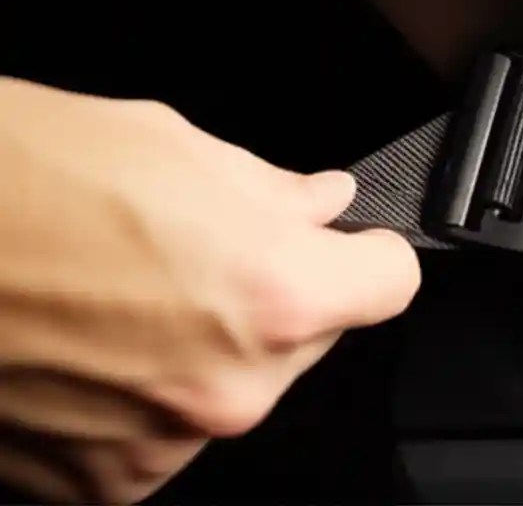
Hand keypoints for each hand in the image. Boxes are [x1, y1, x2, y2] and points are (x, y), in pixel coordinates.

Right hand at [0, 78, 419, 502]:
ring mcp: (166, 446)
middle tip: (198, 251)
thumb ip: (270, 191)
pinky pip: (167, 434)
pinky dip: (147, 396)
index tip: (347, 245)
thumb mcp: (169, 146)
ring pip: (240, 385)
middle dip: (276, 295)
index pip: (390, 281)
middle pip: (314, 336)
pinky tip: (91, 344)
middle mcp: (232, 387)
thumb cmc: (12, 178)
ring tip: (123, 293)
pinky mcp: (103, 483)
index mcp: (273, 293)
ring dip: (208, 347)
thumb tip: (320, 204)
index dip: (367, 254)